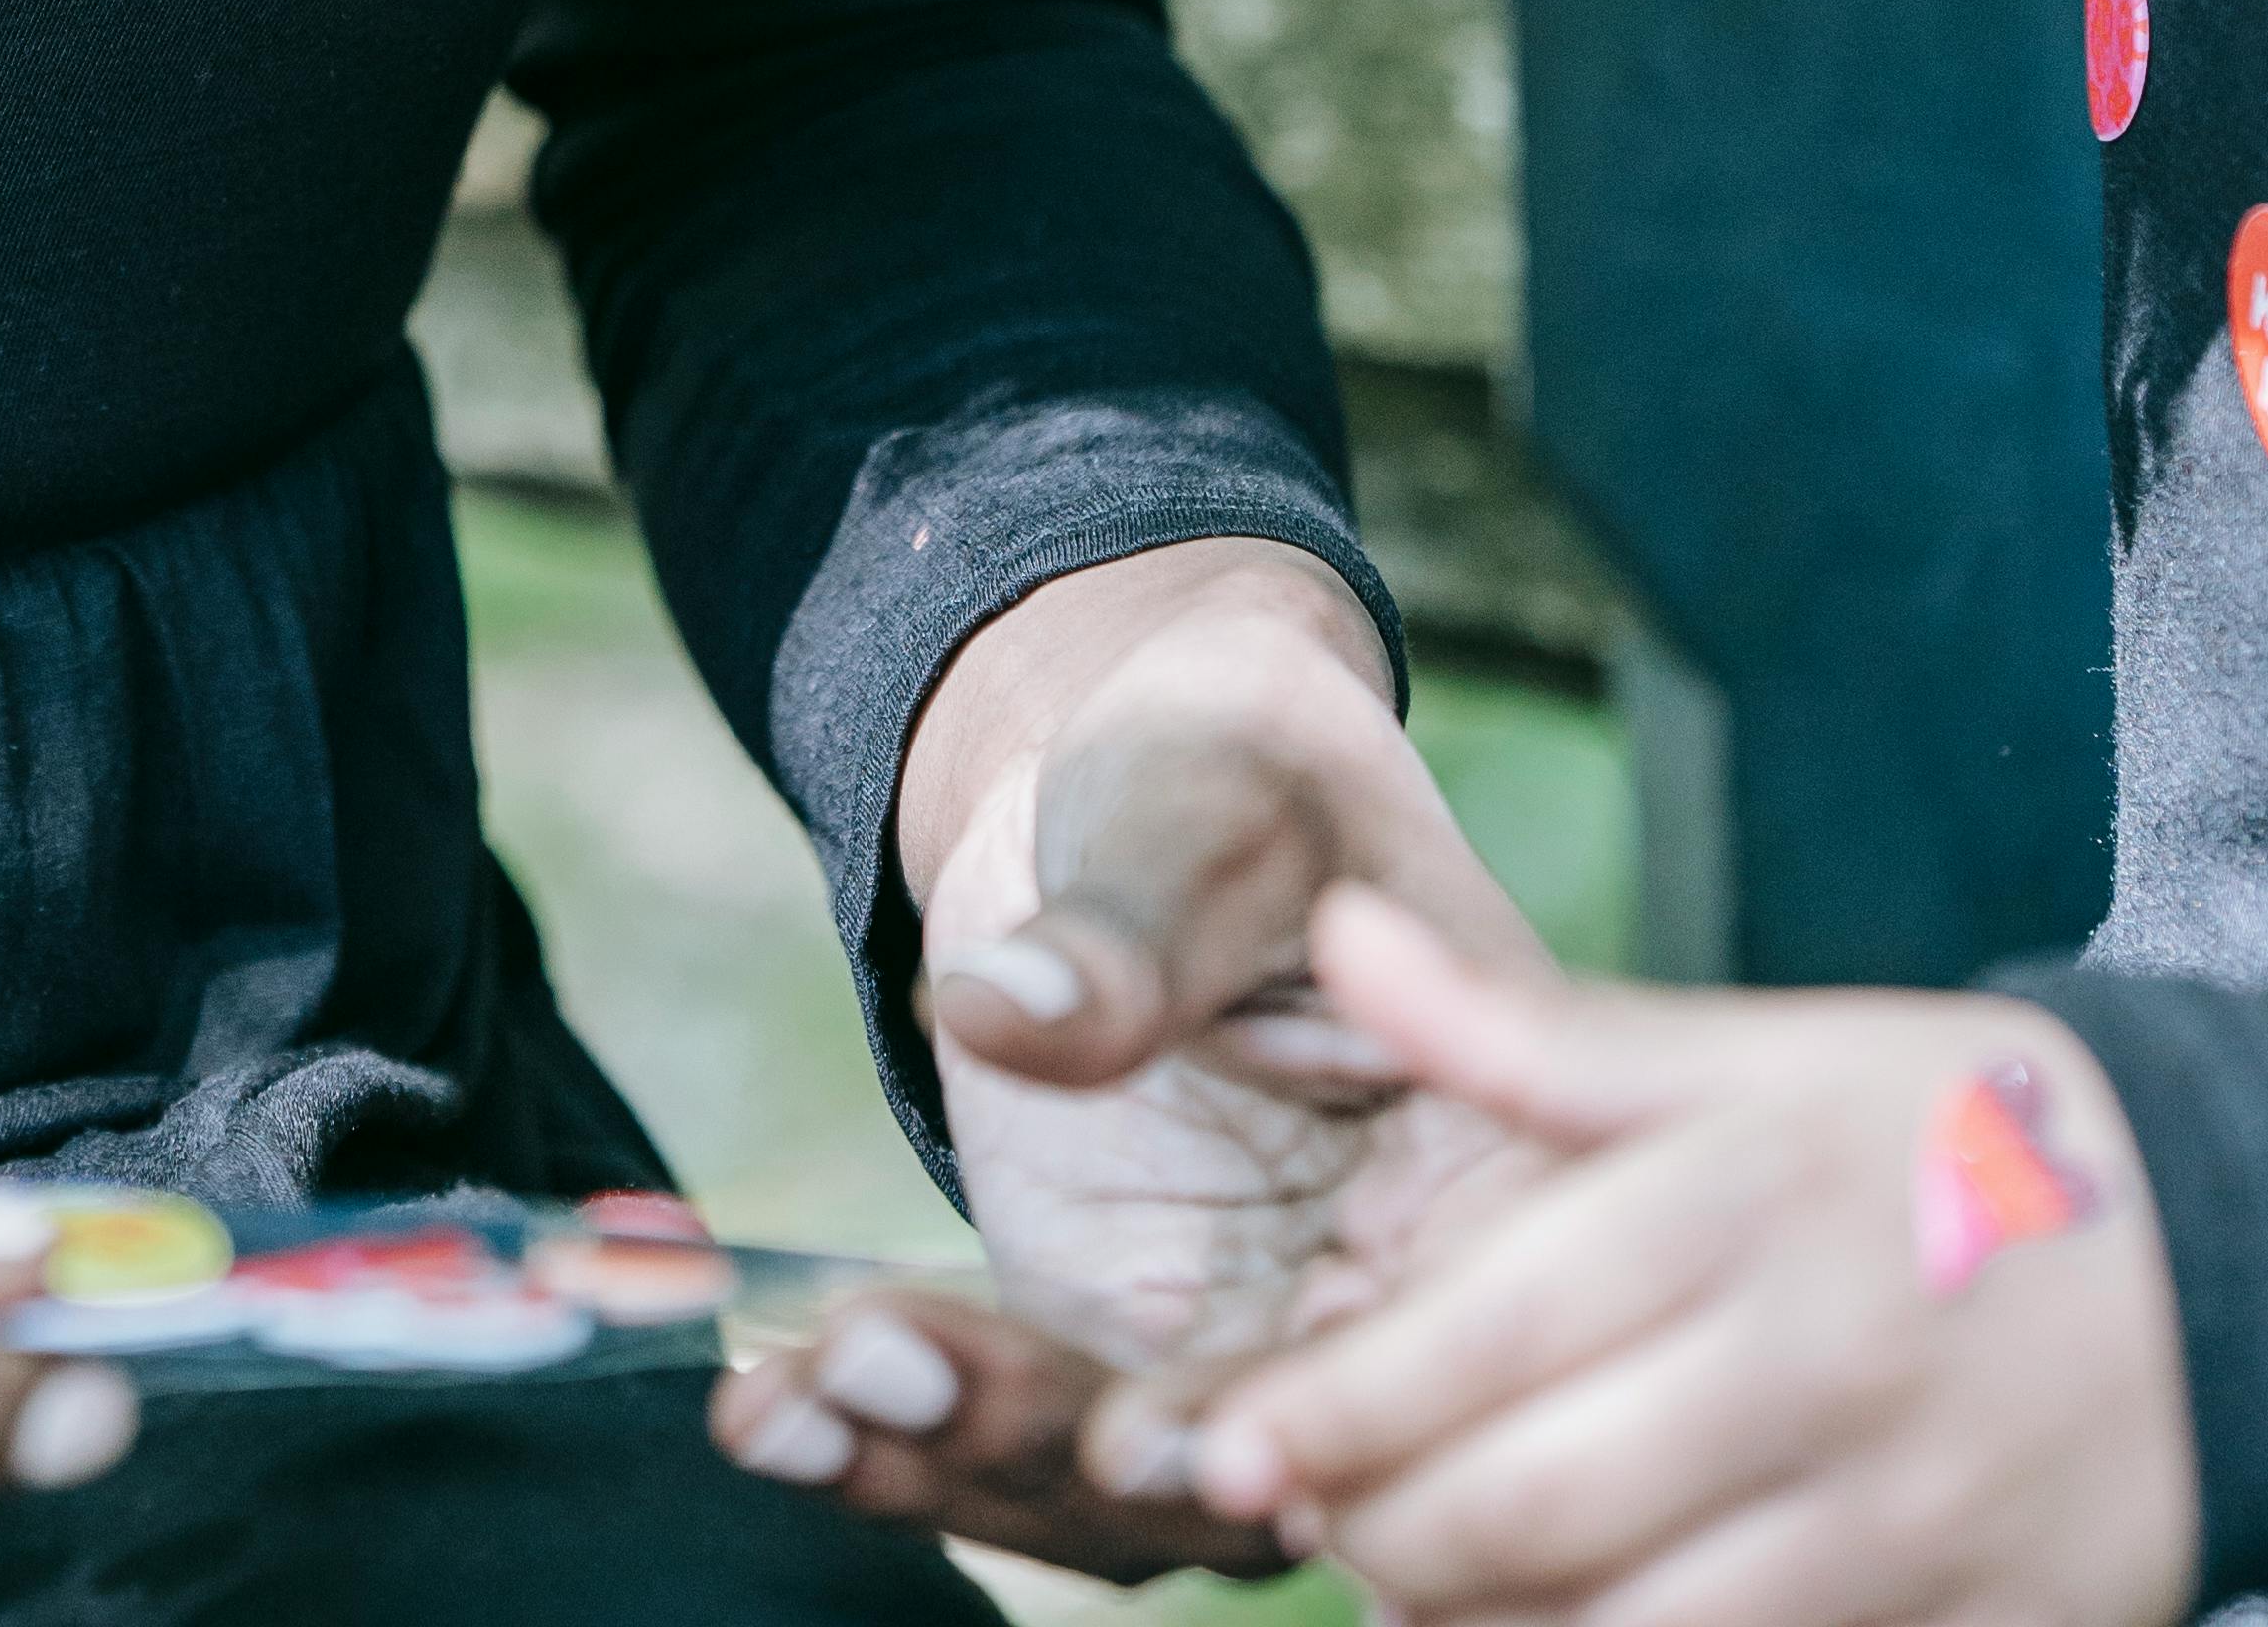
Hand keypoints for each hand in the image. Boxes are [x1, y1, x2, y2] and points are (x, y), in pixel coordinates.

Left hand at [712, 544, 1548, 1576]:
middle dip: (1081, 1469)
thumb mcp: (1208, 807)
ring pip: (1132, 1504)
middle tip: (901, 1383)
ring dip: (954, 1467)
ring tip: (798, 1400)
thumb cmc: (1228, 763)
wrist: (1135, 765)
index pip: (1446, 1373)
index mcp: (1498, 1183)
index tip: (1130, 1435)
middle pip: (1282, 1480)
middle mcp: (1390, 1309)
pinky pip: (1019, 1444)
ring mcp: (1252, 1353)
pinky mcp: (1114, 1351)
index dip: (1300, 1434)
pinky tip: (769, 1414)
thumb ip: (1136, 929)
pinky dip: (896, 1443)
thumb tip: (1006, 1014)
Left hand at [1169, 888, 2199, 1626]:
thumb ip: (1532, 1037)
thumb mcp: (1752, 1058)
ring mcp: (1900, 1523)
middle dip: (1387, 1534)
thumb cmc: (1939, 1139)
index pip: (1489, 1335)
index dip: (1338, 1404)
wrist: (2221, 1254)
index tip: (1229, 1444)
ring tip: (1406, 1601)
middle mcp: (1812, 1367)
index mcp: (1742, 1204)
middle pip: (1537, 1507)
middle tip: (1310, 1525)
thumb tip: (1337, 937)